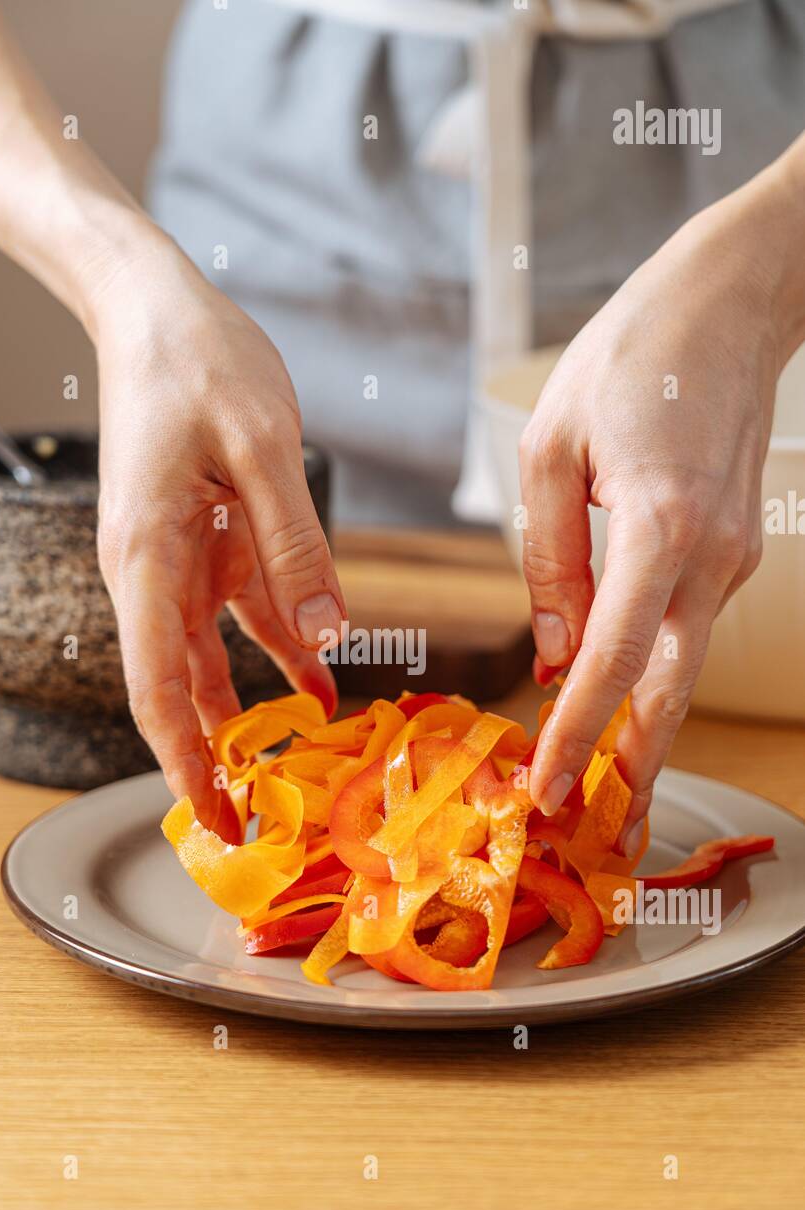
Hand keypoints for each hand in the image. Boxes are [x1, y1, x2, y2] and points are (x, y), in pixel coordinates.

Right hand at [92, 238, 344, 829]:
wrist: (156, 307)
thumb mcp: (263, 447)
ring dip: (243, 716)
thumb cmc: (198, 360)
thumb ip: (294, 546)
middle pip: (177, 690)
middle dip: (211, 760)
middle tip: (252, 827)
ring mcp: (177, 559)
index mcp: (147, 558)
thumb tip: (327, 636)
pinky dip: (277, 650)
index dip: (183, 762)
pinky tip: (316, 685)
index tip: (213, 820)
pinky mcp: (205, 540)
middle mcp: (151, 571)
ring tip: (285, 774)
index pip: (157, 687)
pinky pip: (241, 612)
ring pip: (208, 660)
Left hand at [520, 168, 801, 853]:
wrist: (733, 302)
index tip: (547, 793)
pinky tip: (614, 698)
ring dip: (643, 731)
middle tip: (597, 836)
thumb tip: (553, 647)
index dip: (577, 735)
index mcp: (661, 528)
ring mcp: (734, 558)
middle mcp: (711, 557)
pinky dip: (653, 674)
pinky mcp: (733, 551)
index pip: (613, 660)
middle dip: (632, 770)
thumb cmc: (633, 357)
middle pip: (671, 691)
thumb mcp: (551, 448)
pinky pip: (687, 627)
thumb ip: (548, 557)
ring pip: (684, 668)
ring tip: (599, 790)